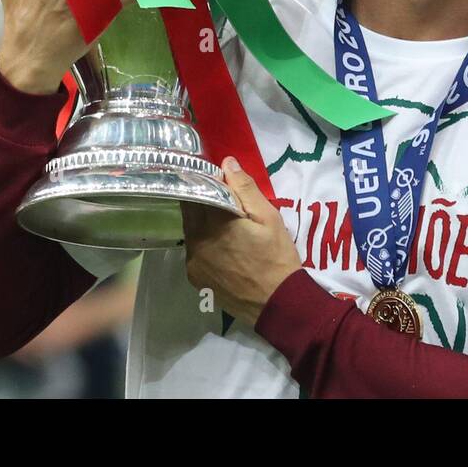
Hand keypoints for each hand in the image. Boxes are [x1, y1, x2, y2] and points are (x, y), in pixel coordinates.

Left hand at [181, 157, 302, 327]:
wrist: (277, 303)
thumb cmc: (277, 256)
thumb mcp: (269, 217)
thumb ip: (245, 189)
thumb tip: (226, 163)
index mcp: (213, 221)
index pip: (195, 189)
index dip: (204, 180)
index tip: (217, 177)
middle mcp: (195, 239)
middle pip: (190, 210)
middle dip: (202, 200)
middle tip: (223, 199)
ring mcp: (192, 260)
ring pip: (191, 230)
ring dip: (202, 222)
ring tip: (225, 224)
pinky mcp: (195, 277)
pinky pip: (194, 250)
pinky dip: (204, 243)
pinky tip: (223, 247)